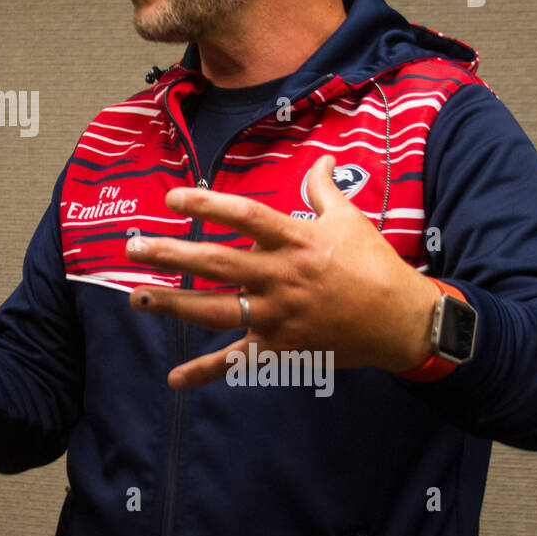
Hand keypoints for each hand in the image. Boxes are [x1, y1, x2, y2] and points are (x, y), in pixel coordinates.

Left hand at [125, 154, 439, 386]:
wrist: (403, 321)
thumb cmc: (375, 265)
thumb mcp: (351, 219)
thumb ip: (324, 189)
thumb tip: (320, 158)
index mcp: (296, 241)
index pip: (245, 216)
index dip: (207, 206)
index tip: (174, 199)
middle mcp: (281, 277)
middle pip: (216, 262)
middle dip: (171, 254)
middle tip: (133, 247)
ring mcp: (278, 315)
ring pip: (215, 309)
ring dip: (173, 304)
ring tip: (137, 297)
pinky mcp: (281, 347)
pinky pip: (238, 361)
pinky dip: (206, 371)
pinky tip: (175, 377)